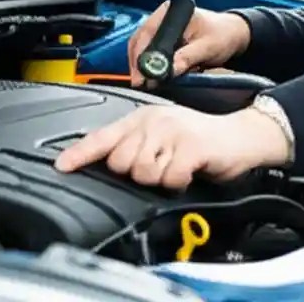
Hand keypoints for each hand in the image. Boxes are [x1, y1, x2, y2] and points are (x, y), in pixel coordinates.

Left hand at [53, 105, 291, 189]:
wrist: (240, 136)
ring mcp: (171, 132)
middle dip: (136, 173)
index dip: (79, 154)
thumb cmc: (200, 140)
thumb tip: (108, 164)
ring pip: (142, 173)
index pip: (102, 137)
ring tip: (174, 168)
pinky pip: (169, 179)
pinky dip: (178, 183)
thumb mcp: (162, 137)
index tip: (62, 166)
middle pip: (120, 162)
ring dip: (159, 180)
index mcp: (141, 119)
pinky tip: (188, 172)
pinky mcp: (190, 147)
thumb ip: (135, 147)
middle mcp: (152, 121)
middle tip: (159, 166)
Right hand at [126, 3, 251, 86]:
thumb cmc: (223, 34)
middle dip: (139, 63)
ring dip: (144, 67)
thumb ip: (189, 57)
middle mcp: (163, 18)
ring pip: (143, 49)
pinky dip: (152, 67)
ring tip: (147, 83)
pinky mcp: (165, 41)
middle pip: (140, 41)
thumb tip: (171, 69)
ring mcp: (162, 29)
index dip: (141, 54)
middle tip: (140, 83)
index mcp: (171, 11)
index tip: (141, 73)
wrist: (233, 35)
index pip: (147, 32)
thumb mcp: (208, 47)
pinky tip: (154, 78)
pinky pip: (152, 54)